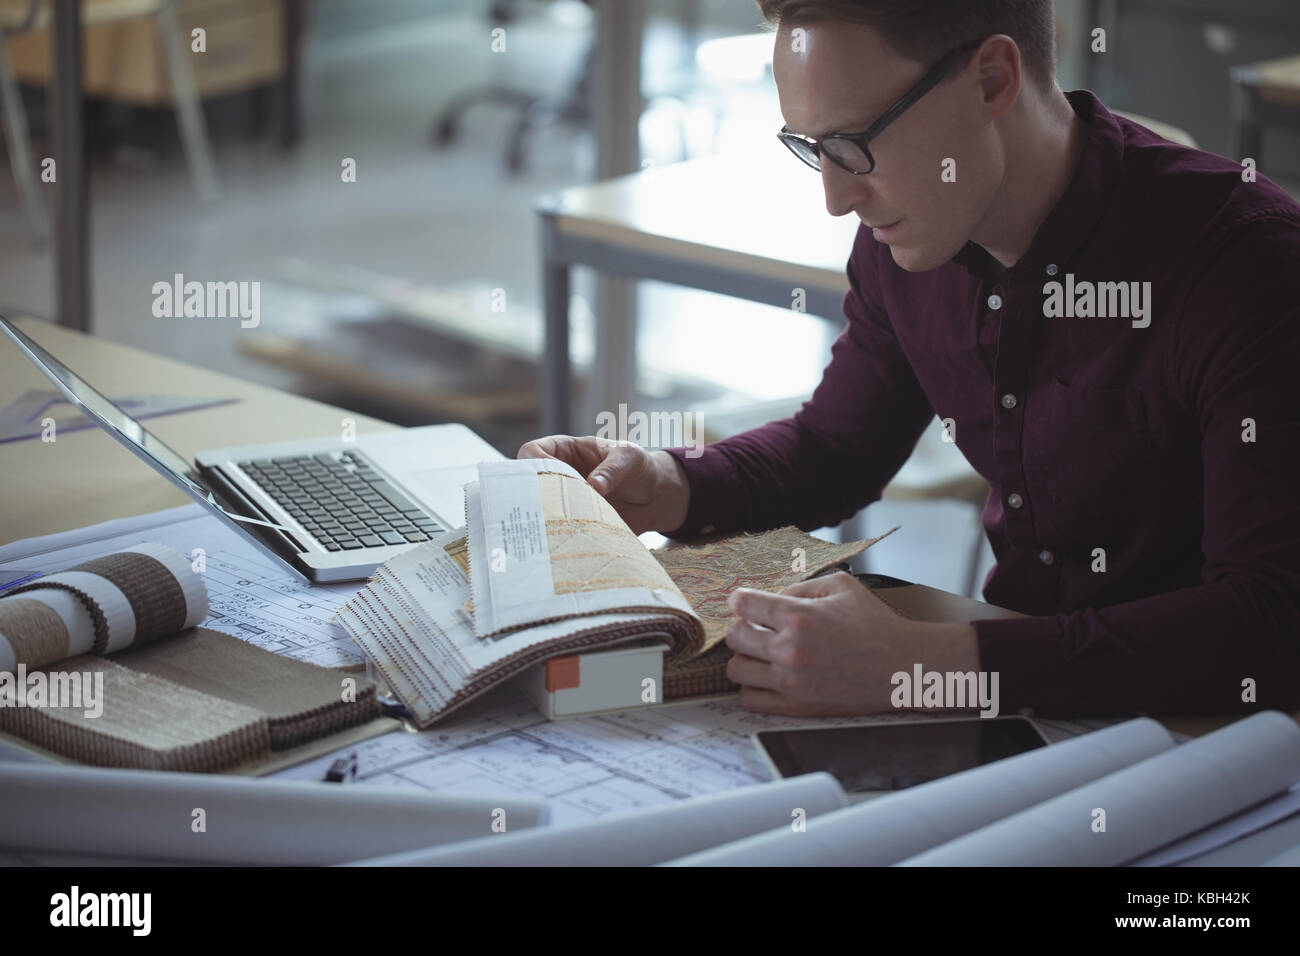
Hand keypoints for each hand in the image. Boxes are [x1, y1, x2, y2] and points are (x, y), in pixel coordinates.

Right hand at [516, 435, 689, 534]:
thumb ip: (612, 469)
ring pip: (540, 507)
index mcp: (565, 449)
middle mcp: (559, 473)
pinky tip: (570, 538)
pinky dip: (560, 532)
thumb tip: (594, 485)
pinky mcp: (573, 521)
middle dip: (533, 493)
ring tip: (560, 525)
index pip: (532, 451)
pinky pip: (558, 527)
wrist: (656, 498)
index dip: (535, 463)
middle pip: (527, 481)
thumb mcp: (629, 458)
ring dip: (547, 515)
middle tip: (546, 508)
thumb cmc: (640, 467)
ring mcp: (564, 499)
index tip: (554, 478)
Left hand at [724, 571, 979, 716]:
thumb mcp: (842, 586)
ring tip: (762, 654)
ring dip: (745, 658)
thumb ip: (802, 586)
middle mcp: (789, 650)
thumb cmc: (875, 624)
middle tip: (757, 627)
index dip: (740, 600)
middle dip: (743, 627)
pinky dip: (752, 688)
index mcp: (798, 617)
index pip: (743, 604)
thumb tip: (773, 596)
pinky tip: (768, 677)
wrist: (901, 667)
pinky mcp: (796, 707)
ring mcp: (791, 682)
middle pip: (735, 637)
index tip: (746, 603)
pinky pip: (750, 700)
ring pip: (737, 670)